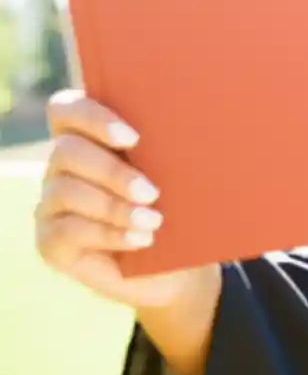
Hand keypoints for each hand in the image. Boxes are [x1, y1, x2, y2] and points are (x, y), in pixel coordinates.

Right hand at [35, 89, 218, 309]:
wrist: (177, 265)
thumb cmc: (181, 207)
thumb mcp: (181, 174)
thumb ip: (170, 147)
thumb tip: (191, 124)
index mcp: (89, 137)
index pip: (67, 109)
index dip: (93, 117)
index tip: (133, 138)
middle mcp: (62, 166)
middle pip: (67, 151)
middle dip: (111, 171)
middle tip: (151, 192)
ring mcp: (52, 204)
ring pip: (65, 191)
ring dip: (113, 207)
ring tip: (154, 221)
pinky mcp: (50, 242)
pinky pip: (67, 231)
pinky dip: (108, 234)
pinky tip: (139, 239)